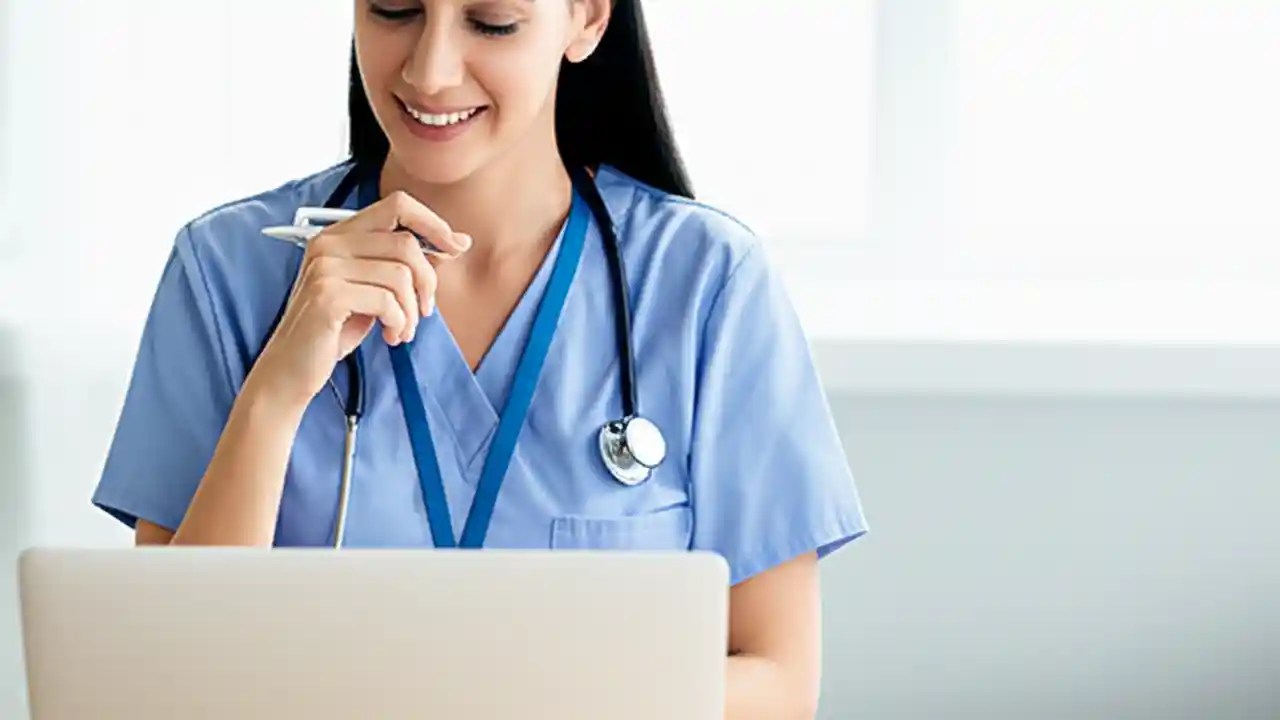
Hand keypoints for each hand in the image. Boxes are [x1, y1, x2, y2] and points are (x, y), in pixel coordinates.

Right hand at [251, 191, 471, 408]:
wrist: (292, 367)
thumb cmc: (334, 328)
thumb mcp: (374, 289)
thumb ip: (405, 263)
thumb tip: (457, 242)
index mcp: (339, 234)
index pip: (397, 205)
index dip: (433, 223)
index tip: (456, 247)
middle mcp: (328, 243)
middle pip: (406, 243)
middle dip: (427, 282)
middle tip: (423, 310)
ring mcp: (325, 267)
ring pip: (401, 275)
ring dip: (412, 310)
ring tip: (402, 330)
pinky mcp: (327, 295)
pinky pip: (387, 301)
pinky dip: (398, 322)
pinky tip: (390, 336)